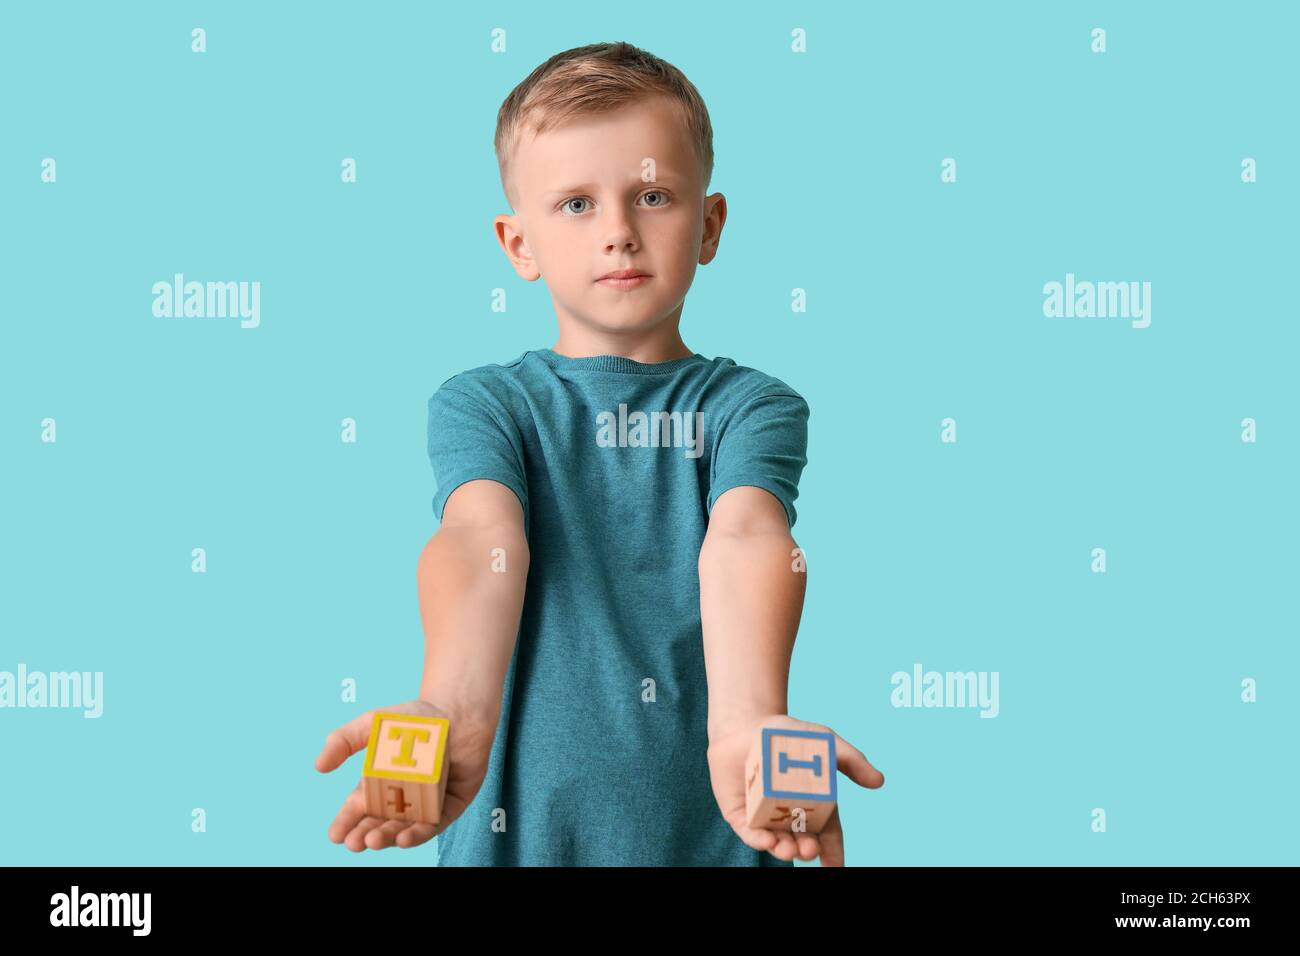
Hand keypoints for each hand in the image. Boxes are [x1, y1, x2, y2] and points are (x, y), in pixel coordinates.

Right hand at [314, 698, 495, 851]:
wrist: (457, 708)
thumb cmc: (413, 717)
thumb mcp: (372, 724)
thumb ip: (343, 740)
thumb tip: (318, 766)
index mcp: (380, 783)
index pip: (359, 809)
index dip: (346, 822)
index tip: (334, 835)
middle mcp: (402, 798)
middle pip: (380, 823)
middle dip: (366, 834)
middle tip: (354, 843)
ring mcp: (427, 803)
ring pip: (404, 828)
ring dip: (388, 837)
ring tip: (373, 840)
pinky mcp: (451, 804)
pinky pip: (434, 824)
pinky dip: (419, 833)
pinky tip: (404, 838)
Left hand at [707, 713, 883, 866]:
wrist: (747, 722)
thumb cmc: (788, 735)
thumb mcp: (824, 743)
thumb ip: (851, 761)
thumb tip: (879, 782)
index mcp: (814, 807)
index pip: (827, 837)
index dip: (833, 854)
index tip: (836, 867)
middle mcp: (790, 817)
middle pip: (802, 842)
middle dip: (807, 850)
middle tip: (810, 849)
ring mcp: (764, 817)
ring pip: (776, 842)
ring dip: (784, 850)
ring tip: (789, 850)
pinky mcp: (740, 814)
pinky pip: (749, 832)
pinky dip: (758, 839)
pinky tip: (766, 840)